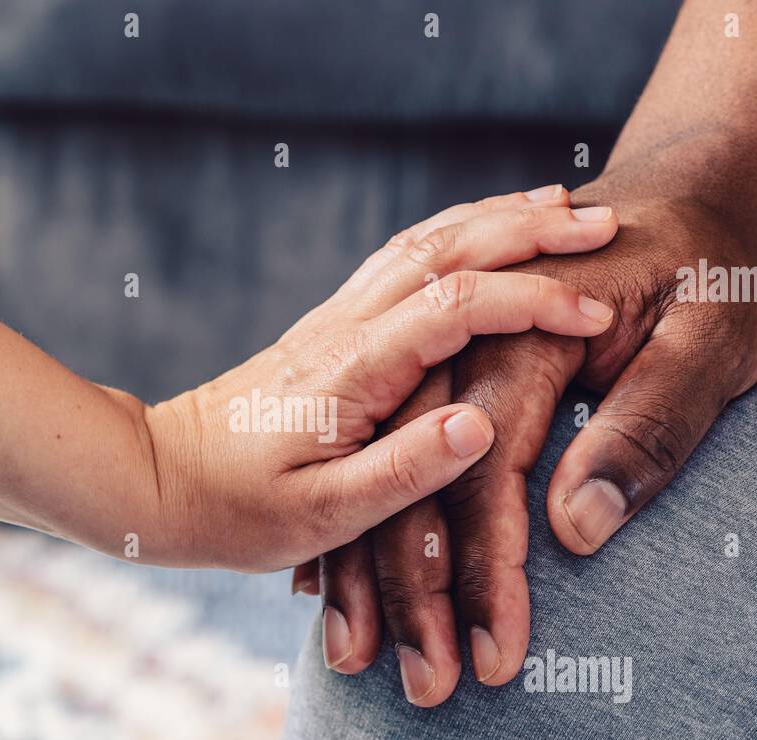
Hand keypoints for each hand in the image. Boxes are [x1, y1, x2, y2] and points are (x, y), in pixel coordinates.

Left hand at [145, 190, 619, 570]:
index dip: (531, 301)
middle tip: (601, 221)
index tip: (593, 310)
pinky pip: (402, 261)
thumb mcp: (322, 514)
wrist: (156, 480)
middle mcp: (346, 329)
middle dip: (527, 231)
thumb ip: (404, 470)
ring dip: (493, 218)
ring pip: (423, 243)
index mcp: (352, 371)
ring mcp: (334, 322)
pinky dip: (453, 235)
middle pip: (446, 249)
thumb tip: (480, 423)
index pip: (457, 307)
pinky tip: (479, 237)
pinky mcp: (328, 331)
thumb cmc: (236, 512)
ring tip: (557, 208)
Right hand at [301, 188, 756, 703]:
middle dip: (412, 594)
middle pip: (413, 486)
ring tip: (357, 655)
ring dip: (368, 571)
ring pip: (382, 477)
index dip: (484, 570)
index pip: (484, 474)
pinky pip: (381, 455)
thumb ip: (646, 431)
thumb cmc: (717, 273)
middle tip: (426, 686)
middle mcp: (464, 351)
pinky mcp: (444, 373)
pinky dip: (358, 521)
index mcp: (524, 344)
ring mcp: (444, 359)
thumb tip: (576, 532)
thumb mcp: (714, 342)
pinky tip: (333, 580)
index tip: (493, 655)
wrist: (697, 195)